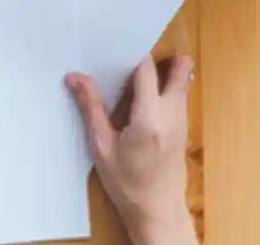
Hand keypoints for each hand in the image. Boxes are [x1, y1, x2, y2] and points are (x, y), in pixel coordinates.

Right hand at [66, 56, 195, 244]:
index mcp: (149, 117)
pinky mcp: (184, 128)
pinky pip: (178, 96)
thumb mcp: (102, 147)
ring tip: (132, 76)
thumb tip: (75, 76)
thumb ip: (91, 108)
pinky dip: (165, 88)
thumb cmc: (126, 183)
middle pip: (179, 69)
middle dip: (159, 57)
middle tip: (133, 56)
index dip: (133, 54)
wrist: (157, 210)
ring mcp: (182, 120)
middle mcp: (172, 113)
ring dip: (162, 73)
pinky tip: (141, 97)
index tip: (115, 48)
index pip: (146, 70)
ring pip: (181, 82)